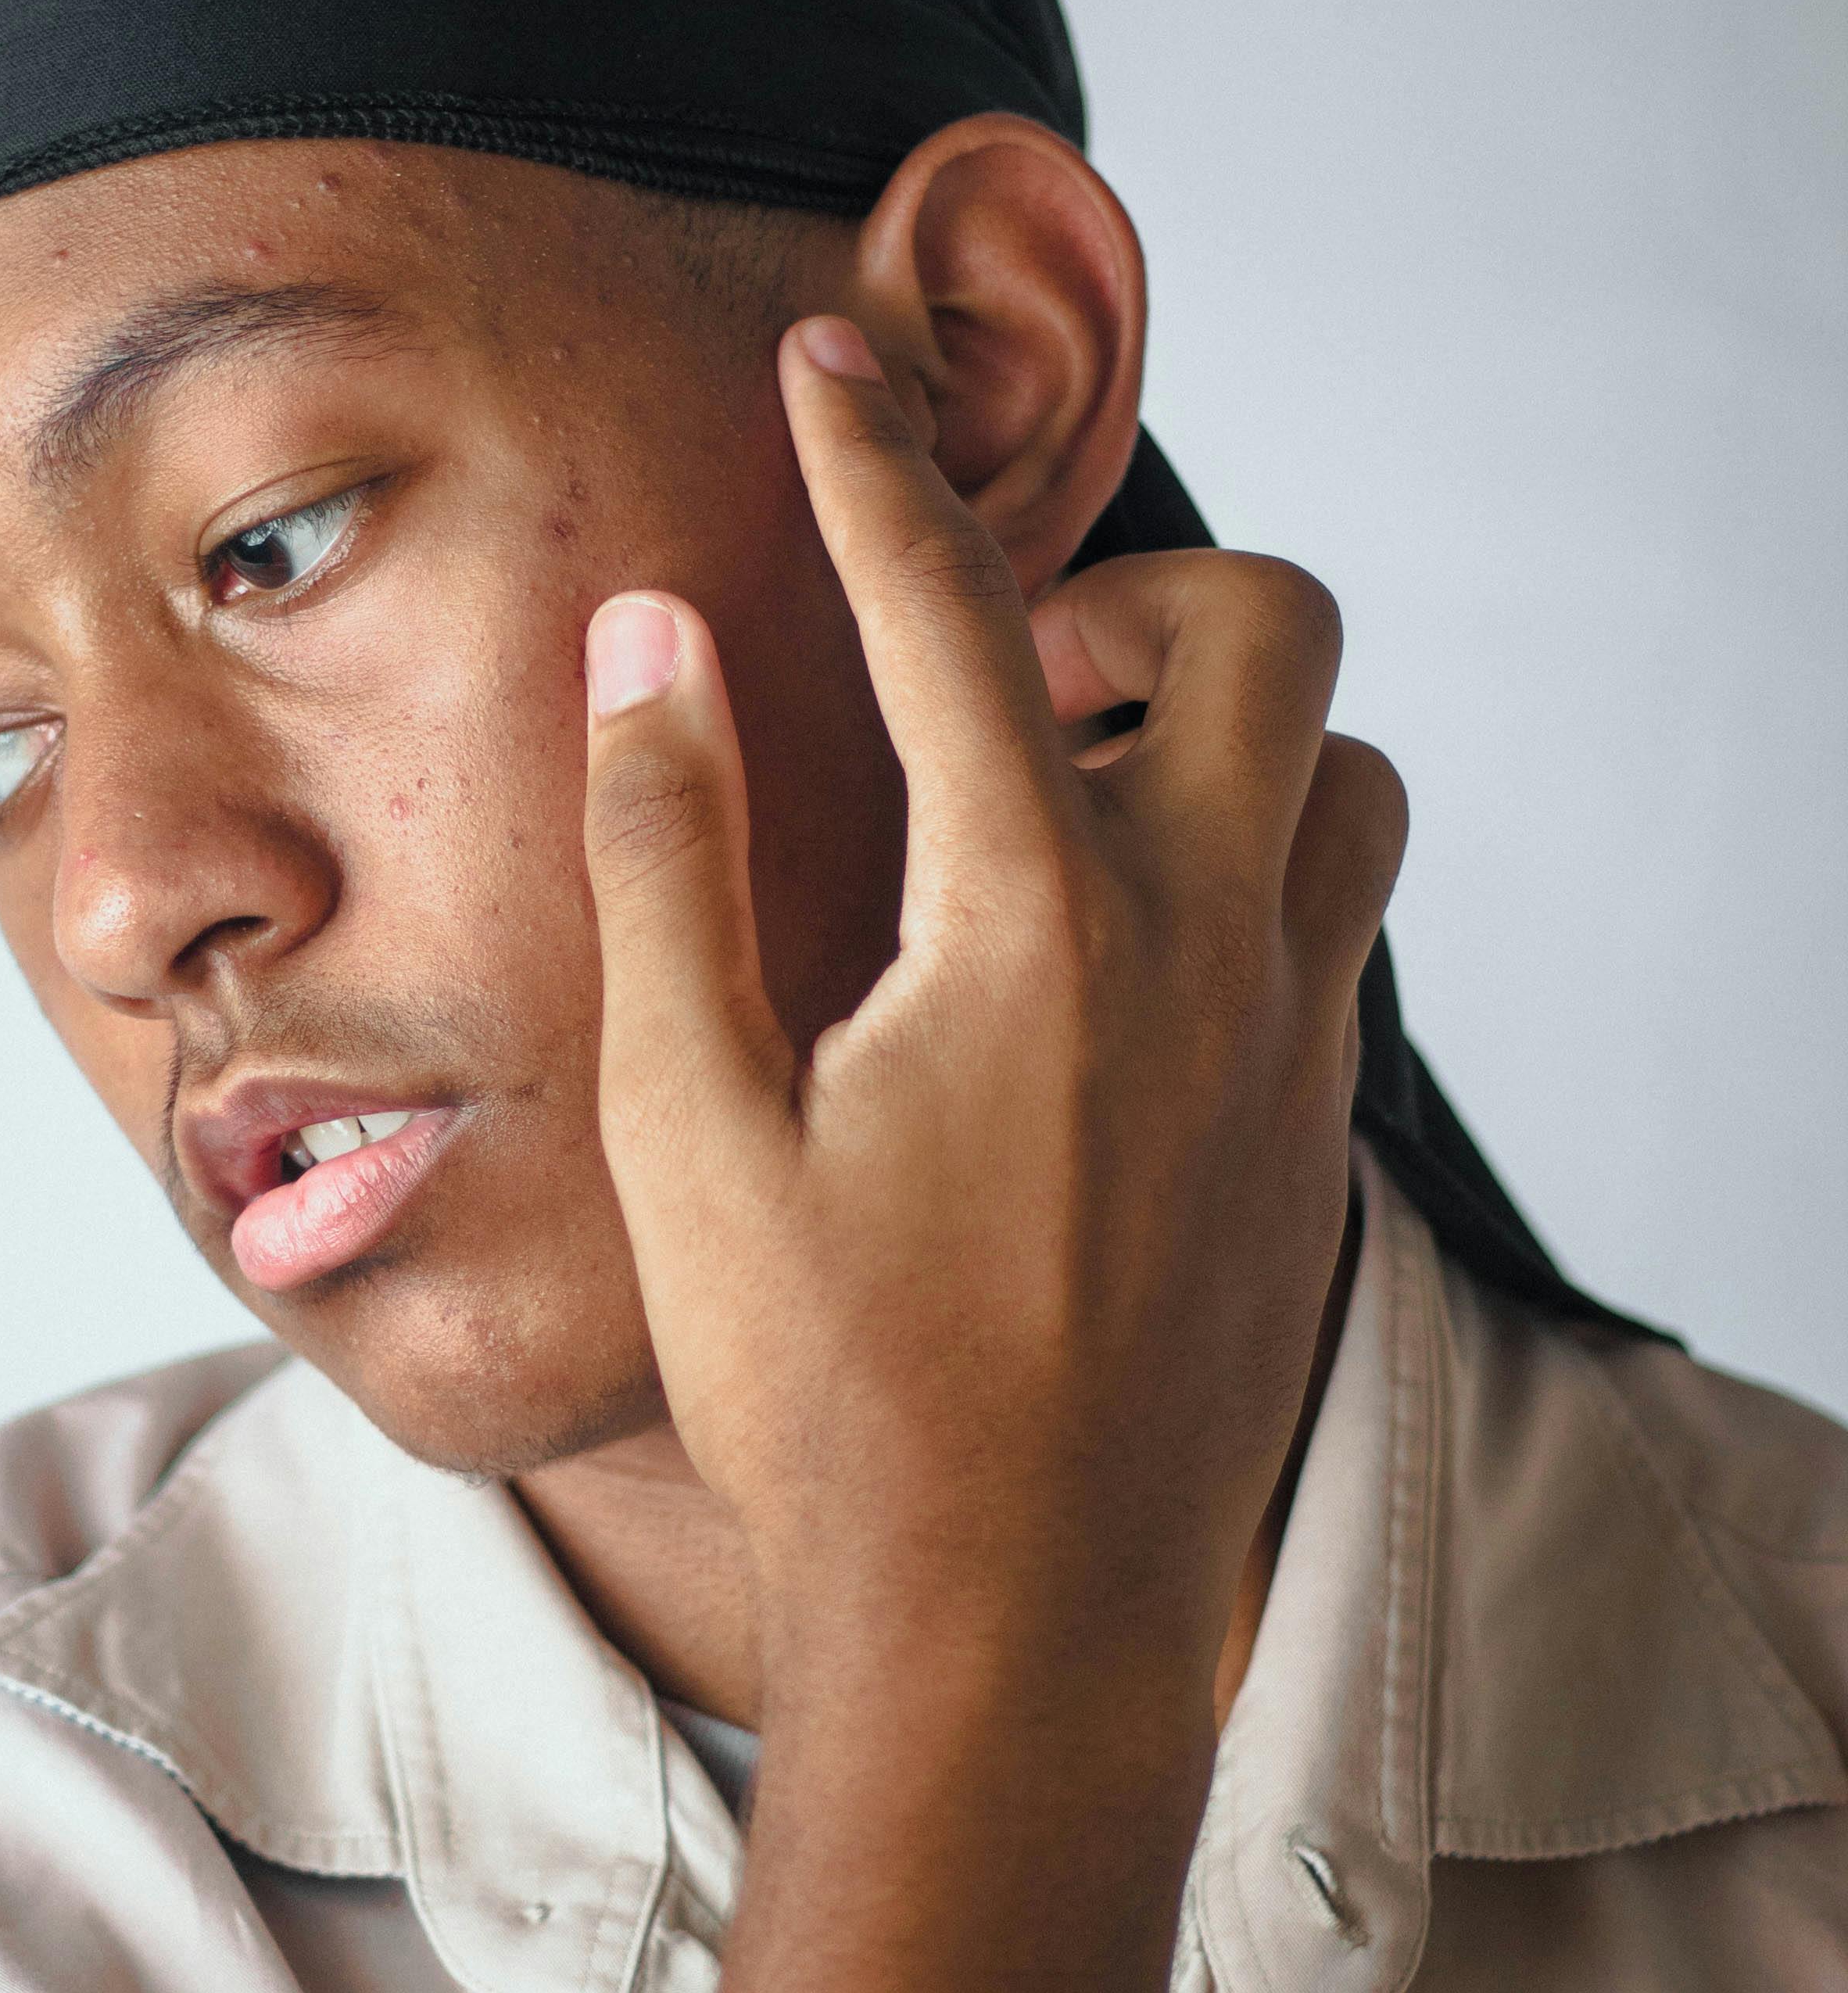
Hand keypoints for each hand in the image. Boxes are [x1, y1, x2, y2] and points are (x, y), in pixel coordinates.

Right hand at [580, 315, 1404, 1719]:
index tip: (833, 363)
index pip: (950, 609)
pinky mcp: (1320, 1132)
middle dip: (1127, 593)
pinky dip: (1247, 866)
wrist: (1017, 1629)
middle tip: (993, 695)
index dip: (870, 462)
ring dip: (1218, 734)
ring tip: (1059, 823)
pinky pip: (1338, 913)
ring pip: (1343, 770)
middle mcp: (1206, 945)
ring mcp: (1292, 1041)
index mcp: (1032, 920)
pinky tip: (1107, 978)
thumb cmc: (832, 1394)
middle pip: (1270, 623)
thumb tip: (648, 645)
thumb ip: (672, 854)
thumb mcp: (691, 1120)